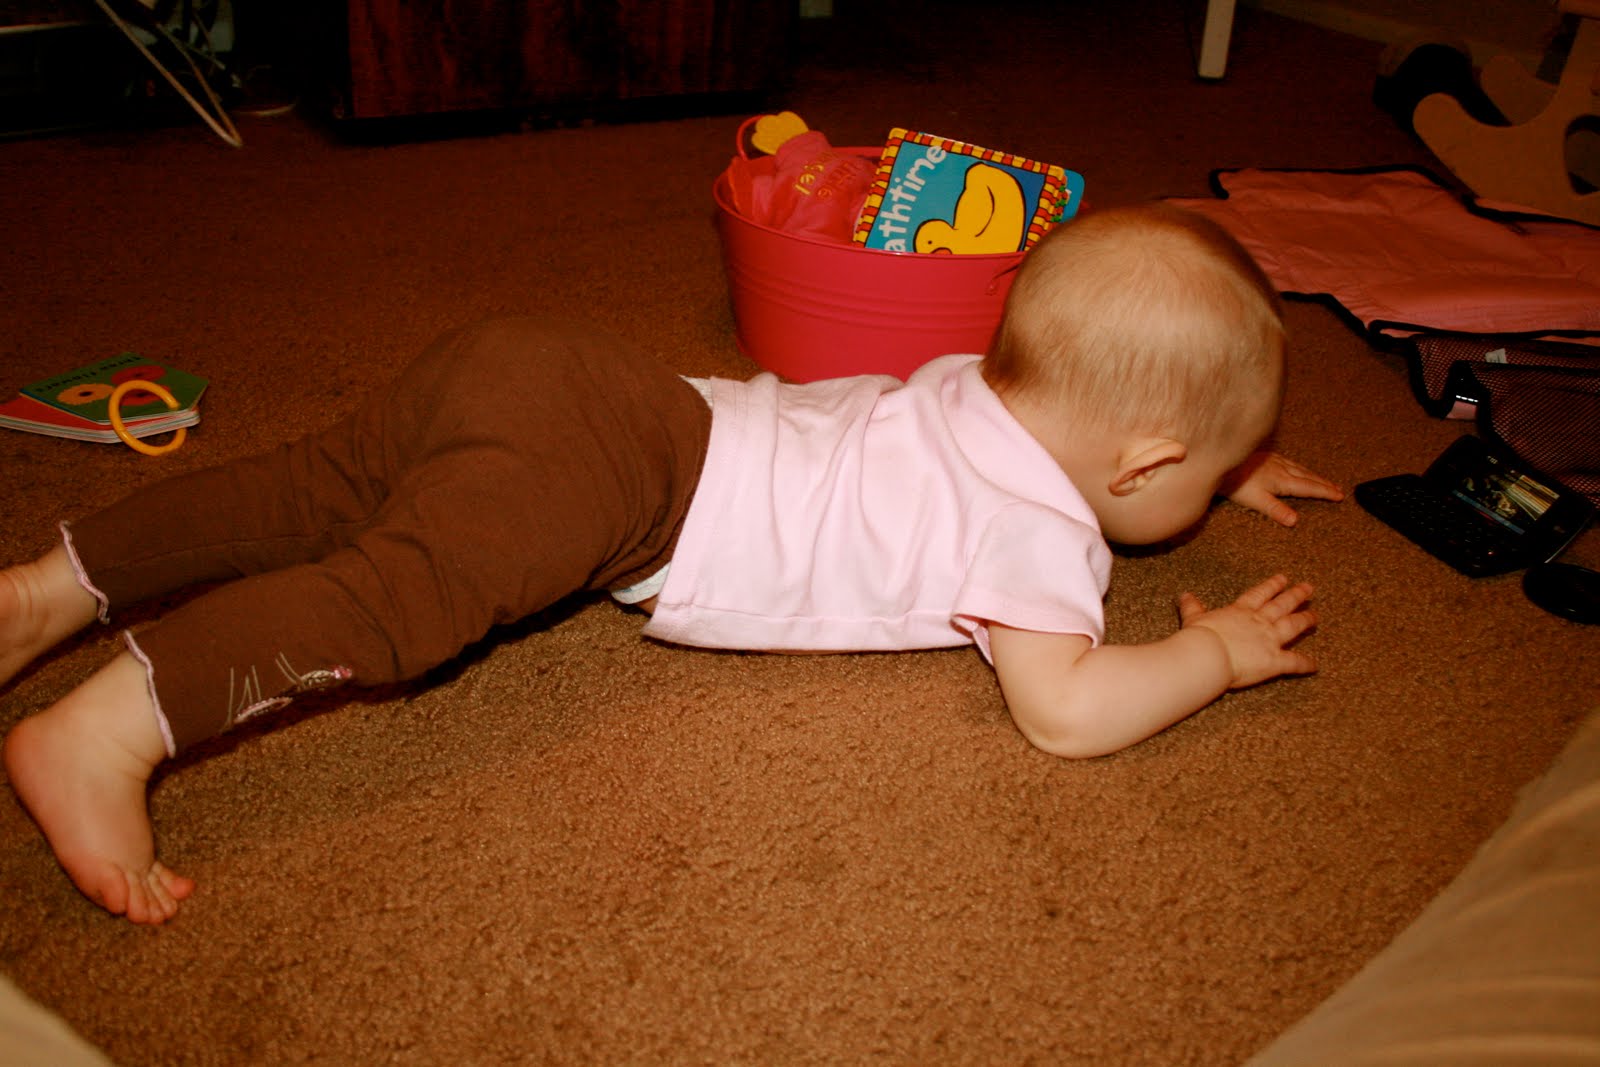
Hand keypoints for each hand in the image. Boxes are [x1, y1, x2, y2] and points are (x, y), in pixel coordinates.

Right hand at [1179, 575, 1317, 688]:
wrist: (1207, 655)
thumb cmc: (1198, 637)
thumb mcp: (1193, 618)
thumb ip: (1192, 607)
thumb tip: (1184, 595)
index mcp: (1241, 611)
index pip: (1260, 594)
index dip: (1272, 585)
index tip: (1283, 578)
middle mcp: (1259, 622)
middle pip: (1281, 606)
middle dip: (1296, 596)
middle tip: (1309, 588)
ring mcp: (1269, 640)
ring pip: (1292, 627)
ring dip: (1305, 620)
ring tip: (1315, 616)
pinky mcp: (1274, 661)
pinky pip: (1293, 662)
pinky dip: (1305, 664)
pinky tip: (1315, 666)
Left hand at [1221, 451, 1343, 526]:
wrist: (1220, 461)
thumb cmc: (1236, 483)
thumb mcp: (1256, 500)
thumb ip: (1276, 510)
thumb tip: (1295, 521)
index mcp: (1283, 481)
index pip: (1309, 488)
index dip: (1325, 492)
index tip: (1340, 496)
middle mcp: (1282, 469)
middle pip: (1308, 477)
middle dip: (1324, 484)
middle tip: (1339, 489)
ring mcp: (1275, 461)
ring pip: (1300, 469)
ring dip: (1314, 475)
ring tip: (1324, 480)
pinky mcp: (1266, 456)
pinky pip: (1290, 462)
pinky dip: (1300, 468)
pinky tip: (1297, 468)